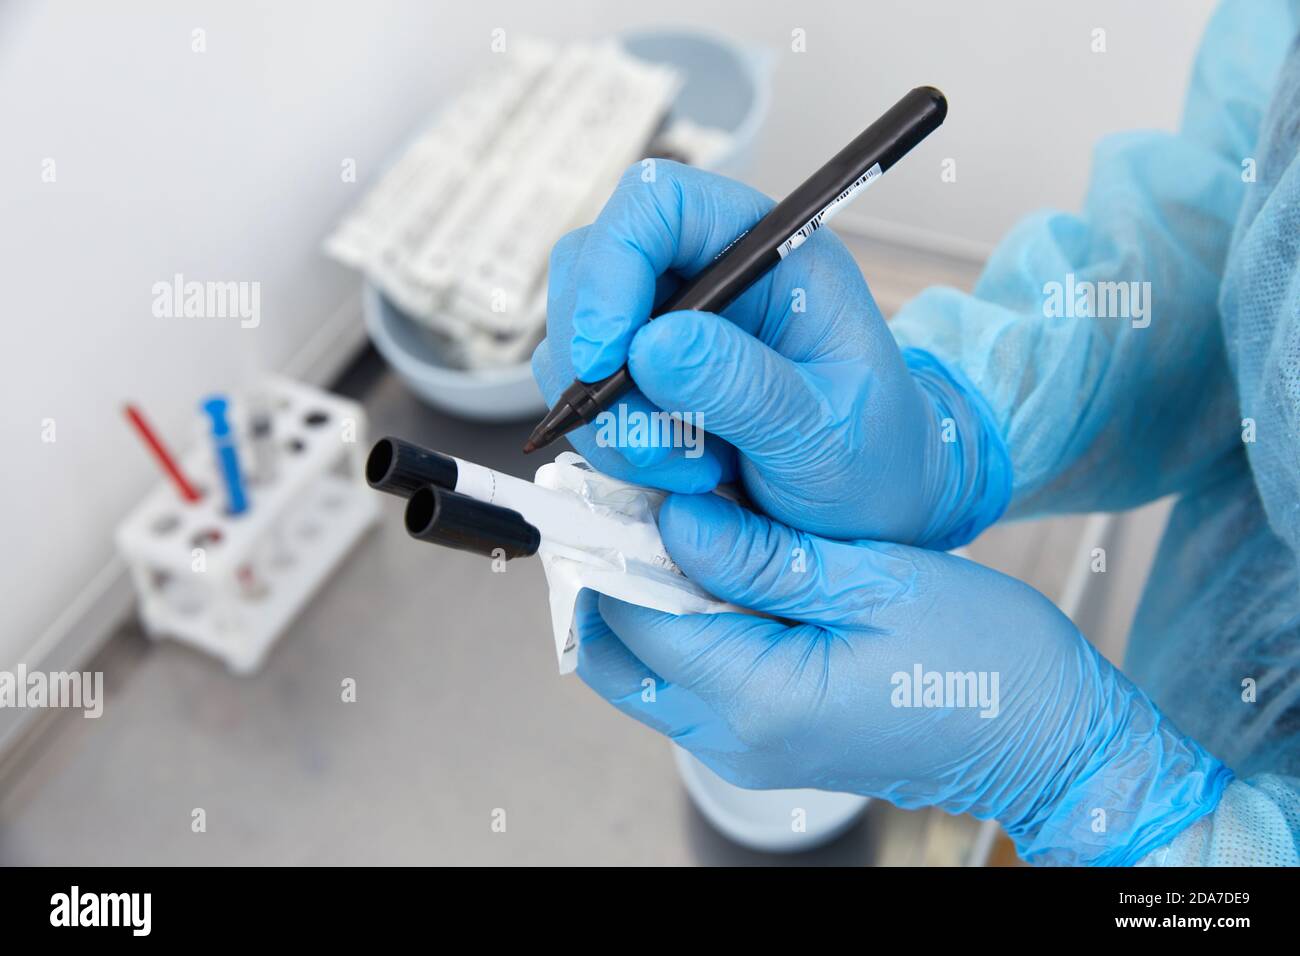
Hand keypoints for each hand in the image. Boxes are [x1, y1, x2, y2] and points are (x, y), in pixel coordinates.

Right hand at [533, 161, 1008, 546]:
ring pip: (572, 343)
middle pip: (590, 266)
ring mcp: (663, 328)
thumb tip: (654, 346)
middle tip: (653, 438)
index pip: (658, 204)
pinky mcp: (639, 382)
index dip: (614, 266)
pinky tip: (679, 471)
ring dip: (611, 420)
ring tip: (694, 466)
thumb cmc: (872, 453)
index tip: (609, 357)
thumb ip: (746, 386)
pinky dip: (612, 447)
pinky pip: (581, 399)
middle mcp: (705, 276)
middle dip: (598, 362)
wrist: (870, 508)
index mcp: (766, 251)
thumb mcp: (826, 429)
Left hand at [575, 493, 1230, 864]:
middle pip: (619, 658)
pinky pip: (687, 687)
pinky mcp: (765, 742)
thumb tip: (675, 520)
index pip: (636, 617)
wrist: (1046, 740)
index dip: (609, 547)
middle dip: (607, 578)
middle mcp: (736, 740)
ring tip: (669, 524)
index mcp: (762, 698)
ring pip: (644, 675)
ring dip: (639, 601)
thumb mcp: (878, 581)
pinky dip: (678, 628)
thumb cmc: (986, 661)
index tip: (606, 486)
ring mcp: (747, 750)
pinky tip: (710, 569)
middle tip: (626, 502)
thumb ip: (764, 556)